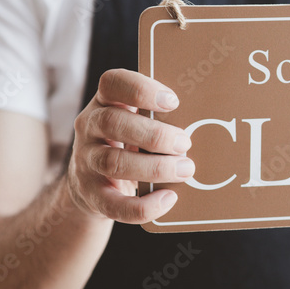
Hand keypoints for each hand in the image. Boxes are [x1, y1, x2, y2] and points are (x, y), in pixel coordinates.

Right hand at [65, 69, 193, 223]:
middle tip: (185, 143)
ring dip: (155, 167)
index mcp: (105, 102)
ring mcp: (87, 161)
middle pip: (113, 122)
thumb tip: (203, 126)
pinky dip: (144, 205)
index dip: (141, 90)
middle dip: (155, 134)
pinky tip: (168, 199)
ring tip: (185, 169)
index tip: (173, 101)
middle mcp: (89, 127)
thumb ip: (160, 119)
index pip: (112, 83)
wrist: (93, 184)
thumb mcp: (138, 123)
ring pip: (114, 162)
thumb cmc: (129, 144)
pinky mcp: (91, 194)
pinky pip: (114, 204)